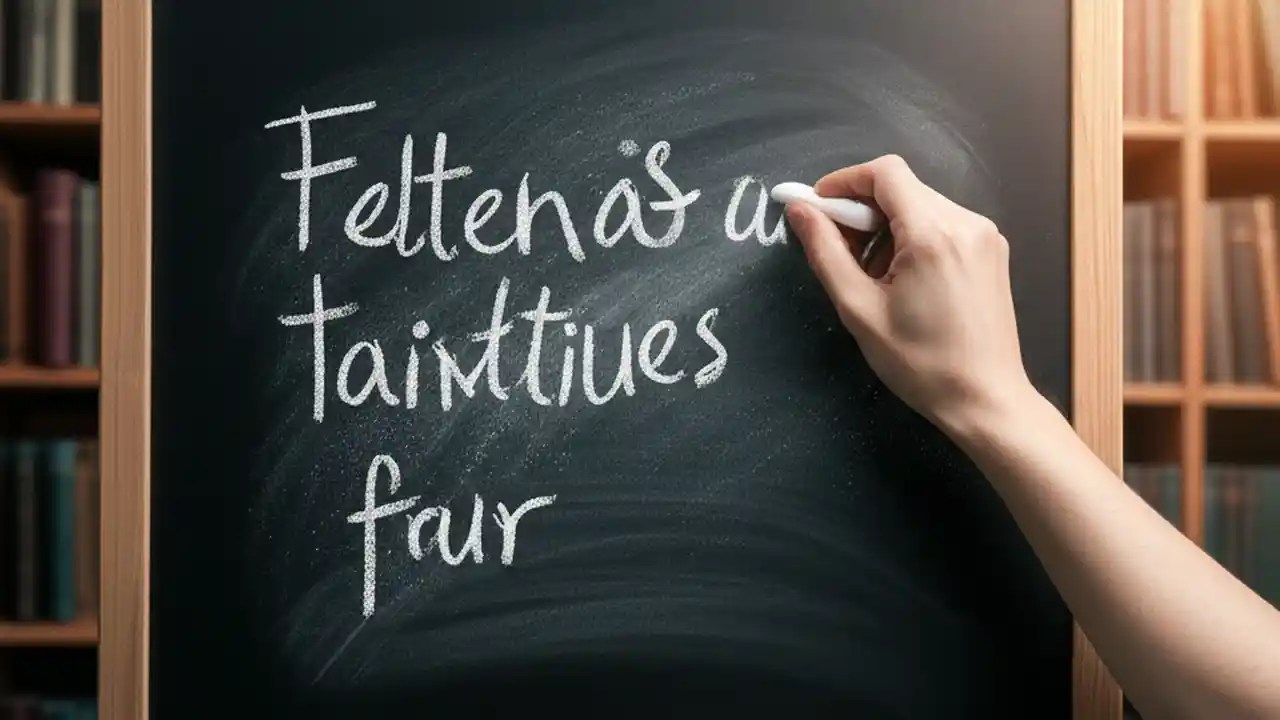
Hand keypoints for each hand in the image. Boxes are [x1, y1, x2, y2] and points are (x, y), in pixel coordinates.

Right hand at [784, 155, 1034, 435]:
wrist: (985, 400)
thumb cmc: (920, 364)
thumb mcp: (859, 309)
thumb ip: (826, 252)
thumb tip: (800, 211)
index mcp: (933, 234)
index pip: (885, 173)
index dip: (844, 181)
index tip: (817, 208)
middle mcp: (966, 223)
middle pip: (902, 188)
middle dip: (863, 212)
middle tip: (840, 253)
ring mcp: (985, 236)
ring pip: (921, 206)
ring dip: (888, 228)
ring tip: (874, 278)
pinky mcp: (992, 251)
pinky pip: (943, 224)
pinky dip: (913, 238)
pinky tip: (903, 280)